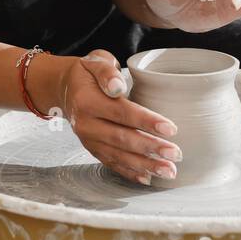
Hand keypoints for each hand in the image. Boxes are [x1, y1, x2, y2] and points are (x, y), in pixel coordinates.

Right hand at [42, 50, 183, 185]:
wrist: (65, 89)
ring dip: (145, 166)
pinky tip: (148, 178)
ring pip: (118, 156)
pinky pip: (111, 163)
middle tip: (175, 154)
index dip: (146, 121)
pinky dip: (129, 173)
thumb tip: (117, 87)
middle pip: (122, 139)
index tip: (171, 129)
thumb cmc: (87, 73)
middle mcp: (86, 124)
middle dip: (151, 148)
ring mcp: (88, 140)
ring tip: (168, 171)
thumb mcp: (95, 61)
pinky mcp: (92, 149)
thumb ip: (107, 71)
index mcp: (87, 101)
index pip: (122, 113)